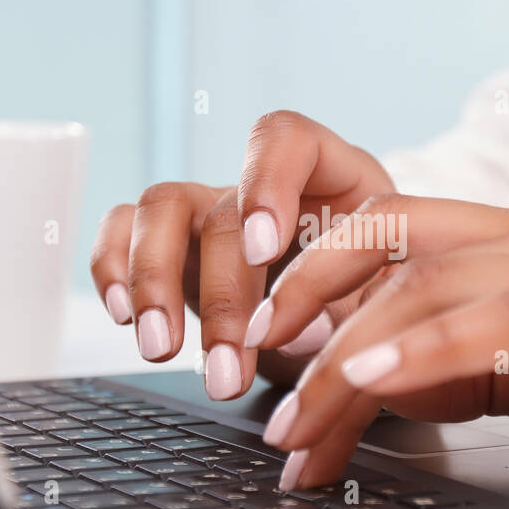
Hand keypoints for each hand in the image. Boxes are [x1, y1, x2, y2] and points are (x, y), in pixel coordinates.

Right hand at [88, 111, 392, 397]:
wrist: (357, 334)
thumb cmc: (382, 309)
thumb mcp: (394, 301)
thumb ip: (363, 305)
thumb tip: (309, 334)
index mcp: (332, 178)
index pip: (286, 139)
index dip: (267, 183)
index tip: (265, 250)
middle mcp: (264, 189)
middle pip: (223, 208)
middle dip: (220, 295)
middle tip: (226, 368)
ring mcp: (212, 212)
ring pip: (159, 210)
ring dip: (154, 283)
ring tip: (162, 349)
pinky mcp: (174, 247)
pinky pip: (121, 232)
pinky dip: (114, 269)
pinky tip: (126, 318)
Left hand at [247, 197, 508, 508]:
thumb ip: (479, 362)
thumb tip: (380, 382)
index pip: (393, 238)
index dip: (312, 284)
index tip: (263, 356)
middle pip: (392, 260)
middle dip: (308, 332)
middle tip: (263, 413)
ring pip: (435, 289)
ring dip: (349, 358)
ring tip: (297, 424)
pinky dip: (433, 346)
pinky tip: (374, 376)